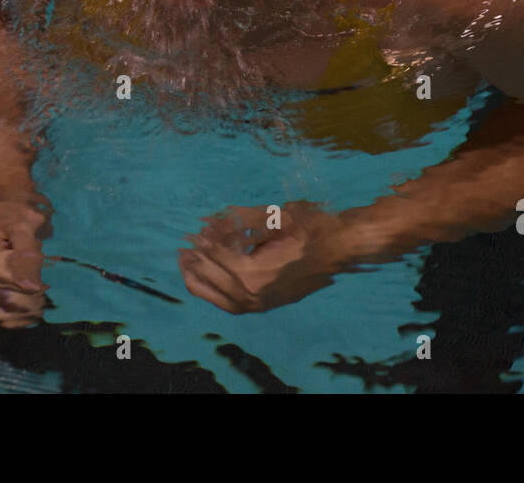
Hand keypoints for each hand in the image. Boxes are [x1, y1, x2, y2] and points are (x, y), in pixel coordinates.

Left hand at [178, 201, 344, 313]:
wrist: (339, 249)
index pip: (215, 258)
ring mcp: (258, 305)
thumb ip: (237, 221)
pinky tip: (206, 277)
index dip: (202, 242)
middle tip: (184, 244)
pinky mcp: (263, 306)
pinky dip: (212, 292)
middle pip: (209, 279)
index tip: (191, 231)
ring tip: (186, 261)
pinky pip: (228, 304)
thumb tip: (207, 223)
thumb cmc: (309, 228)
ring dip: (197, 279)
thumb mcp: (273, 217)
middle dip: (193, 260)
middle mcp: (252, 295)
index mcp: (253, 273)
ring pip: (214, 297)